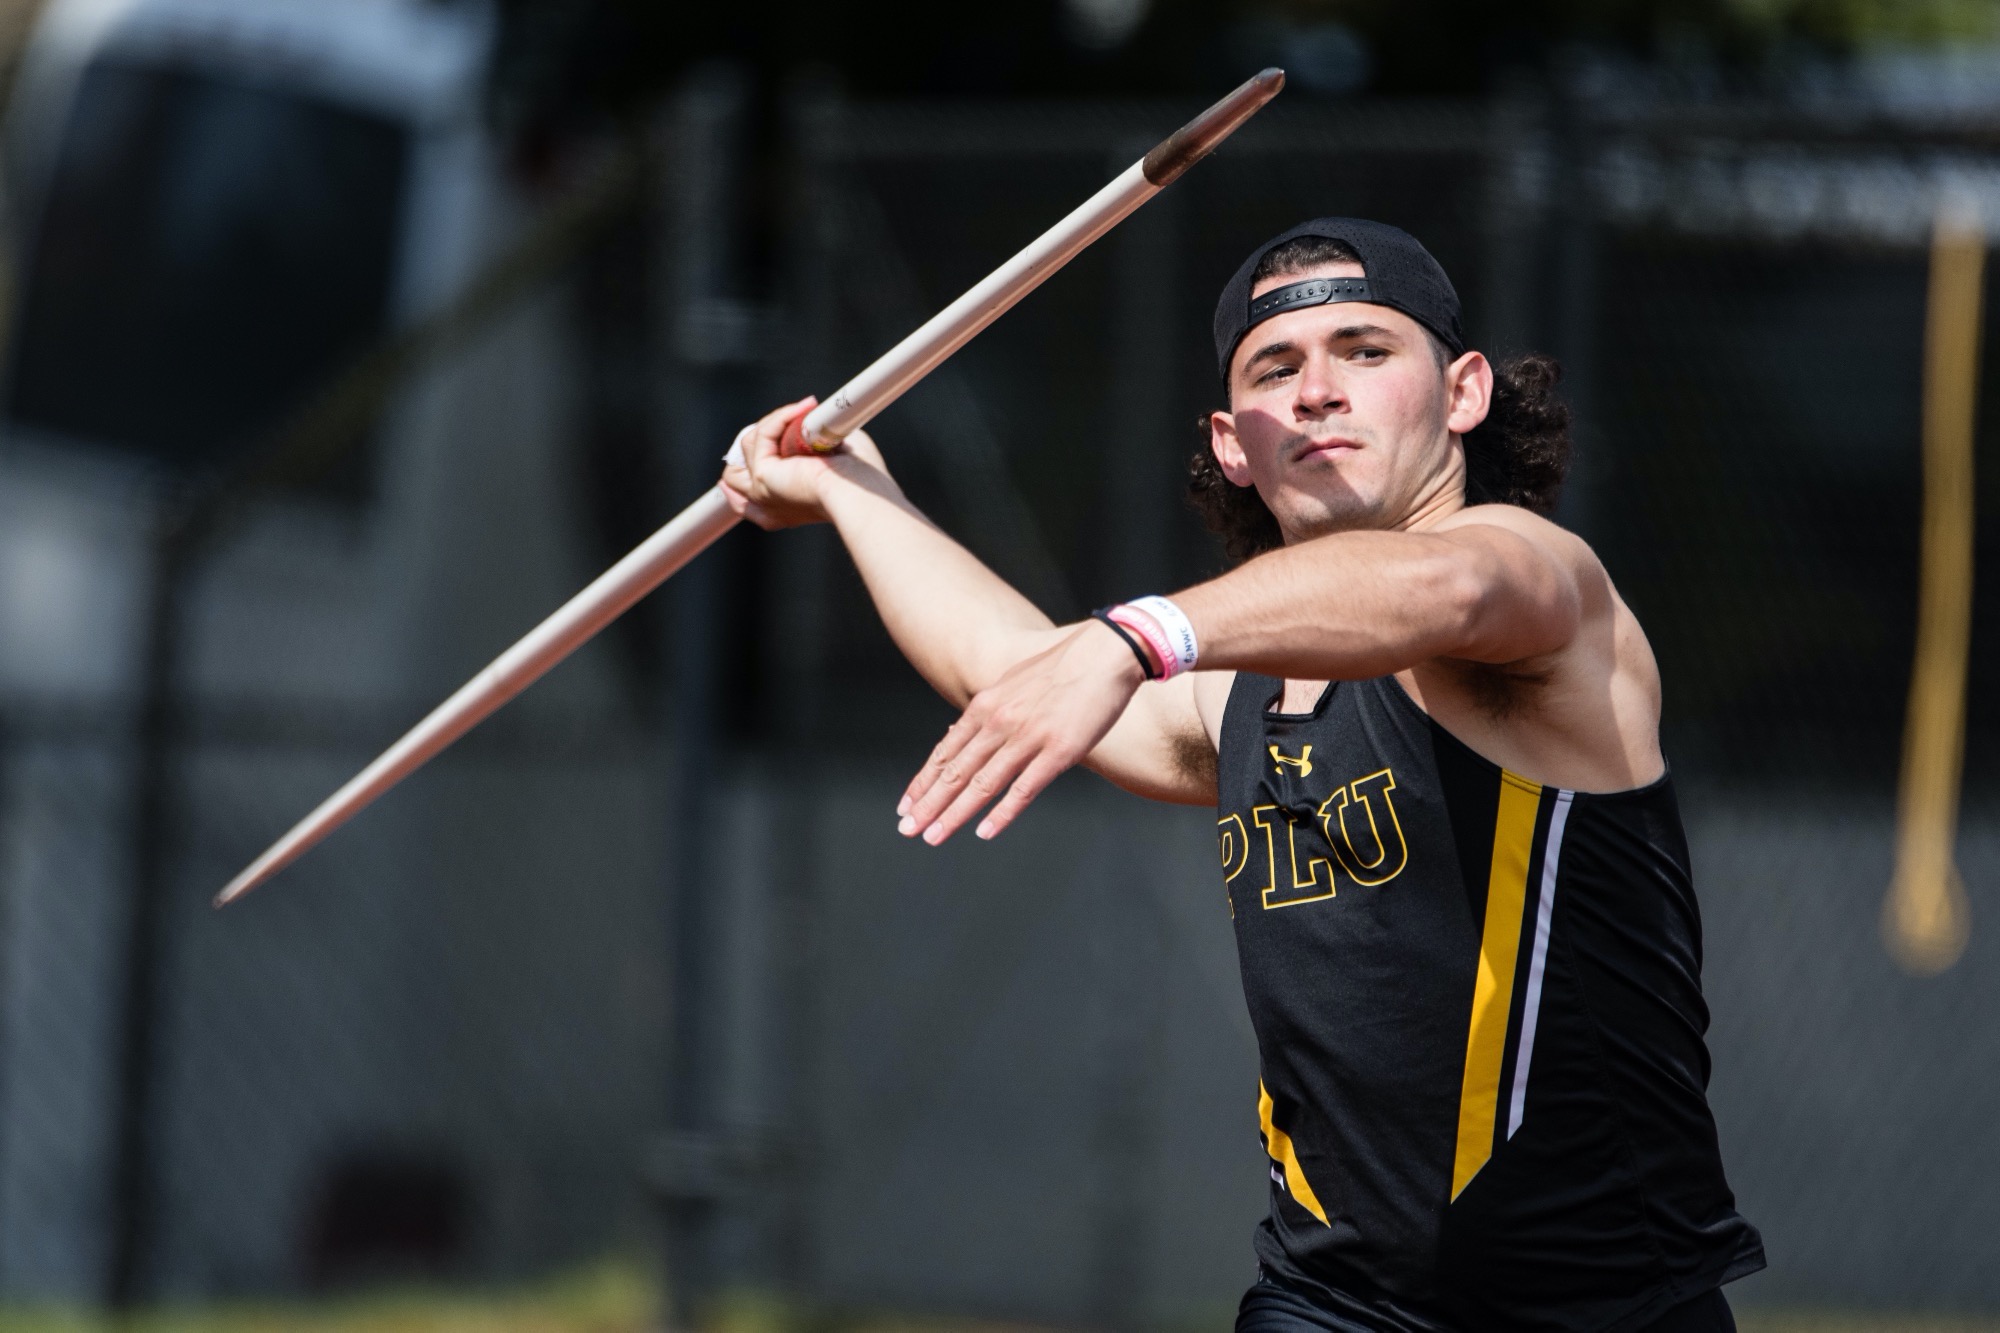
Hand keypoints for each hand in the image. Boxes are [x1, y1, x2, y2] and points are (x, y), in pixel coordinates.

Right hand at [720, 397, 890, 529]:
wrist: (860, 492)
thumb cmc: (860, 480)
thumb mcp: (834, 455)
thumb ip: (814, 439)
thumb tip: (809, 419)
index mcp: (786, 509)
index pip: (747, 497)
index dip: (751, 469)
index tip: (768, 436)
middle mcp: (769, 505)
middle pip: (736, 470)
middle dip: (756, 438)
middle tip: (788, 421)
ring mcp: (761, 492)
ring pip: (747, 445)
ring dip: (776, 422)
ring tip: (807, 415)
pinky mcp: (762, 476)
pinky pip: (761, 435)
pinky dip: (781, 417)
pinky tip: (806, 409)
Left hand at [898, 620, 1146, 843]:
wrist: (1106, 654)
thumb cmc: (1063, 668)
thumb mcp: (1013, 683)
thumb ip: (990, 709)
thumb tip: (964, 729)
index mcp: (987, 706)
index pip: (946, 751)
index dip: (924, 781)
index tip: (907, 804)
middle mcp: (1000, 722)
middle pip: (956, 771)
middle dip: (928, 804)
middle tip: (908, 829)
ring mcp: (1028, 738)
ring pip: (982, 784)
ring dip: (954, 814)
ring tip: (934, 836)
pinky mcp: (1058, 752)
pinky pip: (1023, 789)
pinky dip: (1001, 814)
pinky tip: (984, 832)